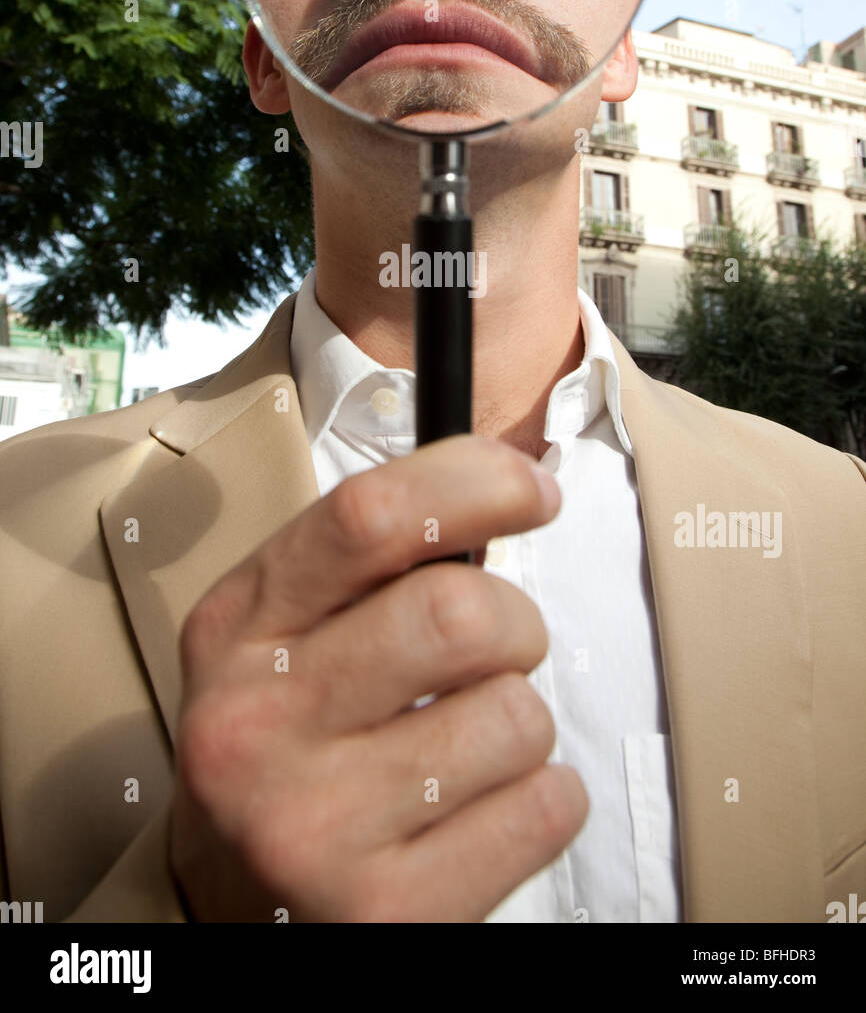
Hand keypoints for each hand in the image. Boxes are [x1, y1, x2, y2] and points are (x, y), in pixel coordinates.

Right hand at [169, 434, 588, 921]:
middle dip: (513, 624)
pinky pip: (542, 809)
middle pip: (458, 614)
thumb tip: (513, 477)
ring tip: (466, 745)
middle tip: (496, 651)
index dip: (474, 482)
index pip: (366, 517)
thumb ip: (374, 554)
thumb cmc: (295, 730)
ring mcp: (310, 825)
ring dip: (523, 721)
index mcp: (236, 627)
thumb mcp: (289, 625)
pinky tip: (480, 808)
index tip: (533, 492)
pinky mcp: (380, 910)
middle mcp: (254, 723)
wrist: (230, 893)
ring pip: (517, 716)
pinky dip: (544, 798)